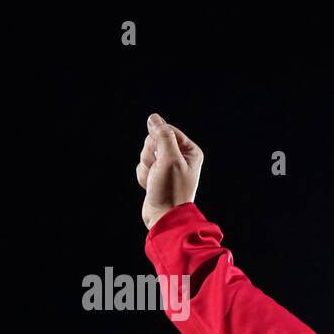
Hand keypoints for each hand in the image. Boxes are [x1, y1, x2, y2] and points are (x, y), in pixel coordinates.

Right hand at [138, 114, 203, 230]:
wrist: (164, 216)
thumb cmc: (171, 189)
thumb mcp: (169, 158)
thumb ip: (162, 135)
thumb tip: (153, 118)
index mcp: (191, 151)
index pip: (166, 130)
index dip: (158, 141)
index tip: (162, 156)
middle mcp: (181, 158)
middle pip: (154, 140)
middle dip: (151, 155)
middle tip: (158, 170)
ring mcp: (168, 167)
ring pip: (146, 154)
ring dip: (146, 167)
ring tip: (155, 180)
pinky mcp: (157, 176)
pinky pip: (142, 167)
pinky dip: (144, 176)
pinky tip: (151, 187)